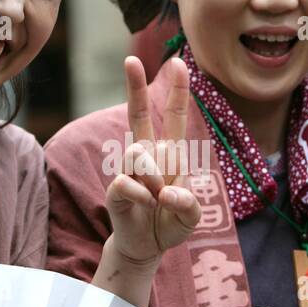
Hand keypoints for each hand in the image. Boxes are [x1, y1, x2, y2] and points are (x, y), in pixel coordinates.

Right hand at [104, 56, 200, 264]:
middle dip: (135, 85)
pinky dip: (143, 196)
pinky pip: (128, 182)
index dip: (177, 91)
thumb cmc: (170, 223)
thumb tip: (169, 192)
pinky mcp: (115, 187)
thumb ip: (189, 204)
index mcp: (170, 154)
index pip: (175, 117)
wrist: (146, 247)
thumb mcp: (191, 216)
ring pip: (139, 153)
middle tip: (131, 59)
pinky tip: (147, 205)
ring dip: (154, 177)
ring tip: (158, 199)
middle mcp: (147, 155)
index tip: (178, 63)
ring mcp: (129, 169)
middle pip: (139, 113)